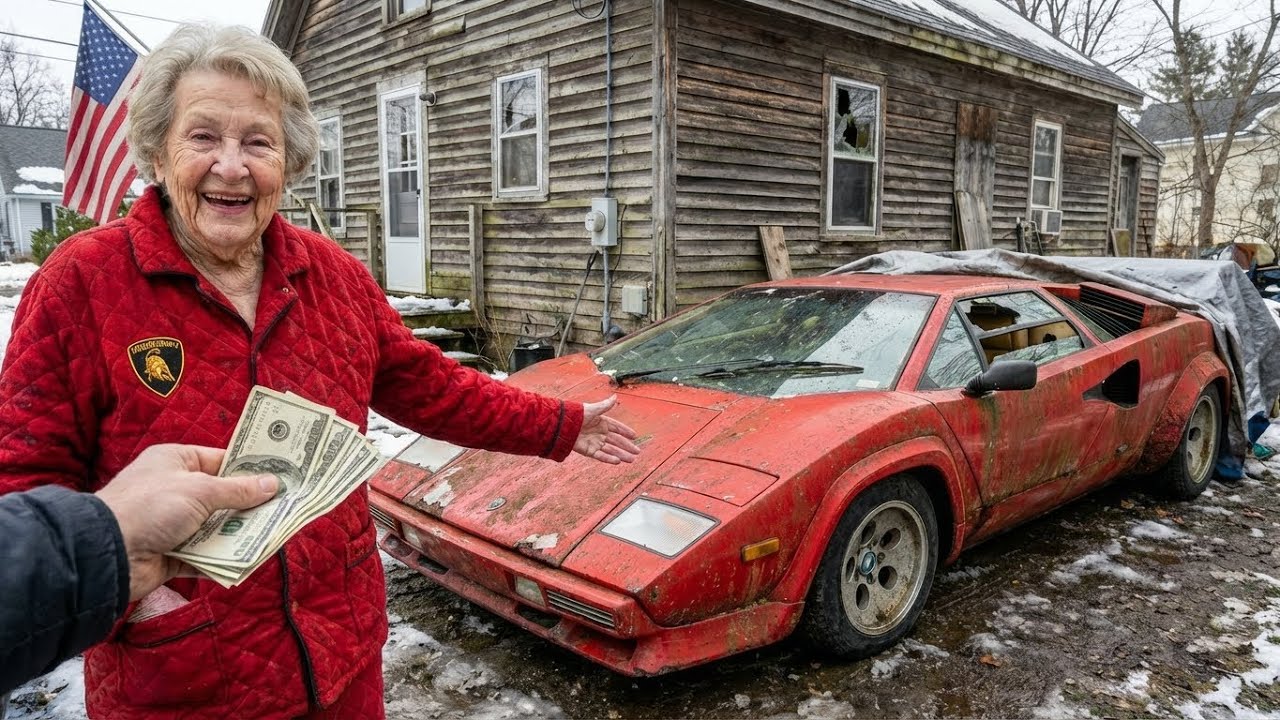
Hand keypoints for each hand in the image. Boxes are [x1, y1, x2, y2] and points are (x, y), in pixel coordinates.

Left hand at [95, 444, 277, 600]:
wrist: (108, 553)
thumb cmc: (150, 506)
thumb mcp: (200, 490)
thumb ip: (238, 490)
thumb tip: (272, 485)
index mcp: (175, 462)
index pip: (220, 460)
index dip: (250, 468)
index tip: (281, 475)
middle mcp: (174, 490)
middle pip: (221, 496)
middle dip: (250, 505)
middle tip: (285, 508)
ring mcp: (172, 524)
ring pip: (215, 527)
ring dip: (238, 533)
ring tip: (273, 534)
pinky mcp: (172, 554)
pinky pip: (205, 555)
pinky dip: (222, 559)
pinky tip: (248, 560)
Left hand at [573, 396, 640, 463]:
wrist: (563, 425)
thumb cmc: (577, 414)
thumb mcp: (593, 410)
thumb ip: (605, 405)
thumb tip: (616, 397)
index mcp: (601, 422)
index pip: (617, 428)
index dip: (625, 431)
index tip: (634, 436)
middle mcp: (599, 433)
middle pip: (616, 441)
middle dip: (627, 446)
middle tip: (637, 452)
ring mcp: (595, 442)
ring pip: (611, 450)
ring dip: (621, 454)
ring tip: (631, 459)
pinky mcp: (588, 451)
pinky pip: (600, 455)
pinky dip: (609, 458)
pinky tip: (618, 461)